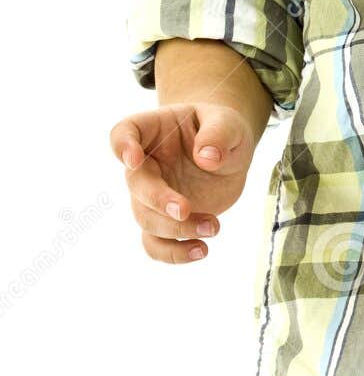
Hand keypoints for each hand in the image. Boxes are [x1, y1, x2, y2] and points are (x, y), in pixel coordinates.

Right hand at [108, 103, 257, 263]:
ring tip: (214, 227)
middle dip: (157, 200)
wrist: (228, 152)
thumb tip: (207, 157)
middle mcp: (145, 164)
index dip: (122, 146)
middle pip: (136, 184)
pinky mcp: (165, 219)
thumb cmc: (222, 131)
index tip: (134, 158)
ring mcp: (151, 194)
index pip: (123, 133)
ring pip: (146, 218)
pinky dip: (173, 253)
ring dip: (176, 230)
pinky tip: (201, 250)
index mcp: (153, 131)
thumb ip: (219, 133)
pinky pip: (156, 243)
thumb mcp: (228, 122)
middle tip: (185, 210)